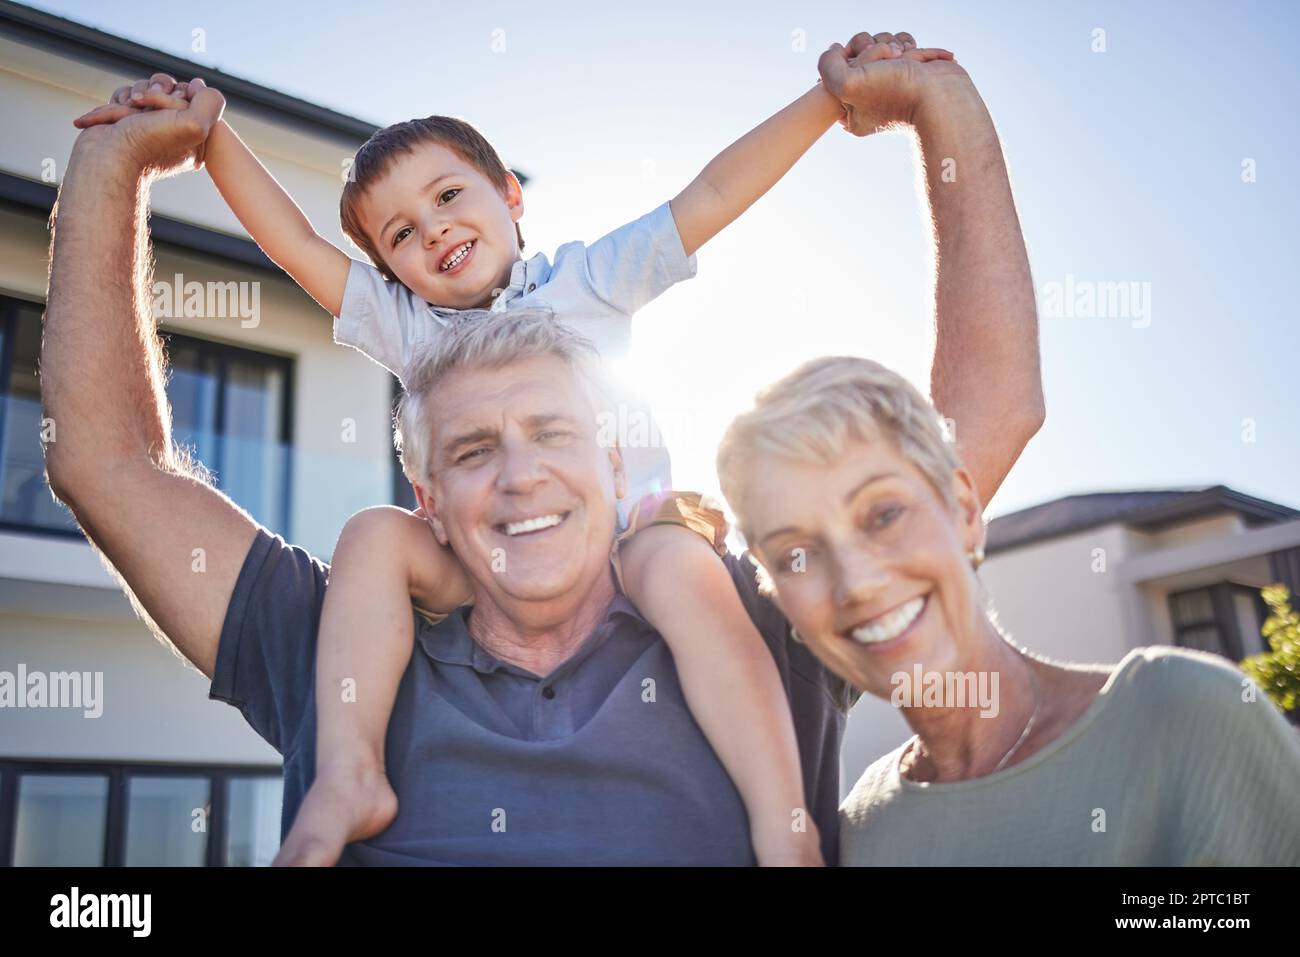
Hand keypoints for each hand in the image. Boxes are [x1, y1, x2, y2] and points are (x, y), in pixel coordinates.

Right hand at [72, 73, 223, 175]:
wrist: (106, 158)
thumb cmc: (148, 144)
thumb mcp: (194, 125)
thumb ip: (210, 102)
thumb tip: (198, 84)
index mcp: (196, 136)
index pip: (193, 97)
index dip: (177, 97)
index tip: (168, 114)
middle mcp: (174, 131)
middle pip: (169, 88)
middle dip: (155, 92)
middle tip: (145, 108)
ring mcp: (149, 124)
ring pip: (145, 87)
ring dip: (133, 95)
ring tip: (128, 113)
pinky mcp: (126, 119)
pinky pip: (126, 94)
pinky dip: (118, 102)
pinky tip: (115, 118)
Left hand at [817, 31, 965, 136]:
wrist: (944, 97)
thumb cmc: (897, 94)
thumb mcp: (847, 84)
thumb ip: (827, 65)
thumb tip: (834, 49)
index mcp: (848, 109)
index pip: (836, 67)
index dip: (851, 61)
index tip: (864, 71)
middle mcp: (867, 94)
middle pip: (857, 48)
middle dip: (874, 50)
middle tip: (888, 65)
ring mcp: (888, 78)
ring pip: (878, 40)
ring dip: (892, 45)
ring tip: (904, 62)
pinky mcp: (908, 65)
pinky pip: (898, 39)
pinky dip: (908, 44)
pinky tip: (915, 59)